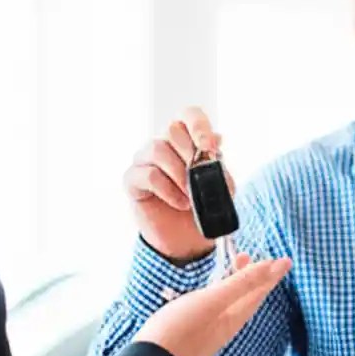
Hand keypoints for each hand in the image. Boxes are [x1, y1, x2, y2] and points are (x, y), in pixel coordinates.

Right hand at [124, 106, 233, 263]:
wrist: (187, 240)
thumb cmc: (203, 207)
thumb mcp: (221, 186)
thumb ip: (218, 163)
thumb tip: (218, 137)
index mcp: (186, 140)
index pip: (189, 115)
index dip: (199, 125)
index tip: (209, 147)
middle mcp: (164, 144)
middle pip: (172, 129)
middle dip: (189, 151)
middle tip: (200, 174)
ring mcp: (145, 160)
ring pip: (158, 149)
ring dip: (179, 173)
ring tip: (191, 195)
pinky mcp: (132, 180)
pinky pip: (148, 175)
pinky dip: (169, 190)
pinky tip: (181, 203)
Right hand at [136, 253, 291, 355]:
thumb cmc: (182, 331)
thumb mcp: (214, 300)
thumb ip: (242, 283)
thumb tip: (272, 267)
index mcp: (235, 314)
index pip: (259, 290)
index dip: (272, 273)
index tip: (285, 260)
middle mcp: (226, 322)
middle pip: (247, 295)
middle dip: (254, 275)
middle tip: (256, 257)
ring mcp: (210, 327)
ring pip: (231, 300)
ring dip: (237, 281)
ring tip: (236, 265)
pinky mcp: (194, 329)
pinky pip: (216, 306)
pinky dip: (220, 291)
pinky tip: (211, 290)